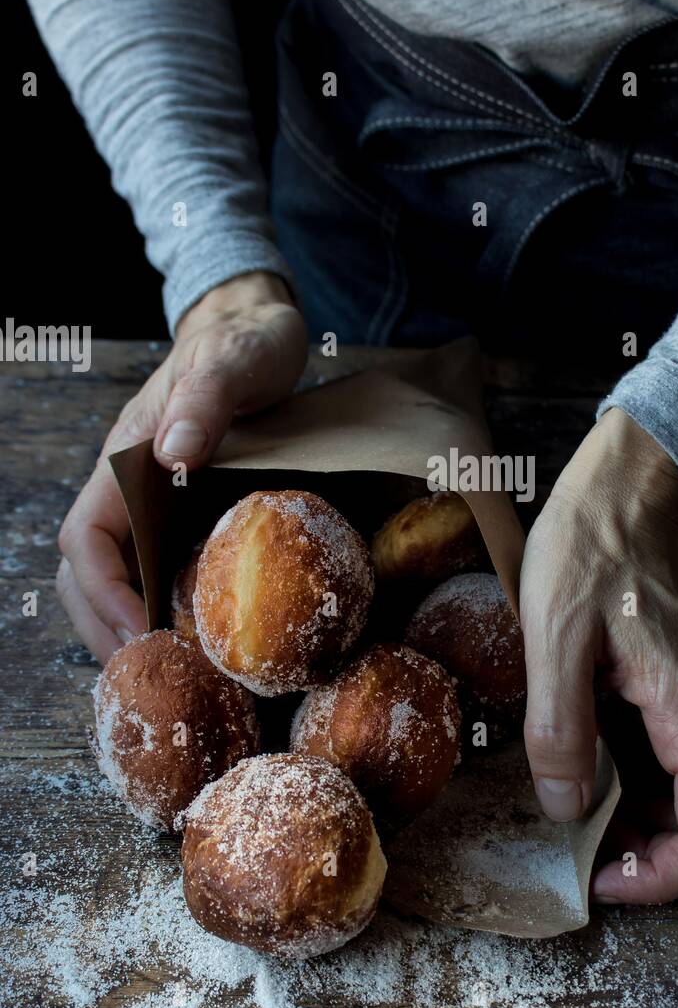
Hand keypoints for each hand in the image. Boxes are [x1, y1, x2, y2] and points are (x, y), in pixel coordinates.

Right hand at [57, 272, 306, 663]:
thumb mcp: (232, 361)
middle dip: (108, 628)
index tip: (137, 630)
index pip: (86, 538)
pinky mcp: (186, 514)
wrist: (260, 329)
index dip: (103, 590)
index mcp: (126, 458)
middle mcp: (131, 487)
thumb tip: (174, 452)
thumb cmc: (244, 343)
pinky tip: (200, 638)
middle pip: (90, 572)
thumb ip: (204, 400)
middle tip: (151, 678)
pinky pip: (160, 569)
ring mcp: (156, 503)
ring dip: (133, 626)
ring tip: (173, 673)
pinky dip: (167, 608)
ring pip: (121, 577)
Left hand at [519, 407, 677, 903]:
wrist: (629, 486)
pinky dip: (660, 797)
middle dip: (669, 867)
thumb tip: (567, 809)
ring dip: (663, 834)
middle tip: (596, 855)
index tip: (599, 871)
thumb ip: (561, 729)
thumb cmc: (591, 547)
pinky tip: (601, 775)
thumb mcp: (553, 635)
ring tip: (589, 820)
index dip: (664, 878)